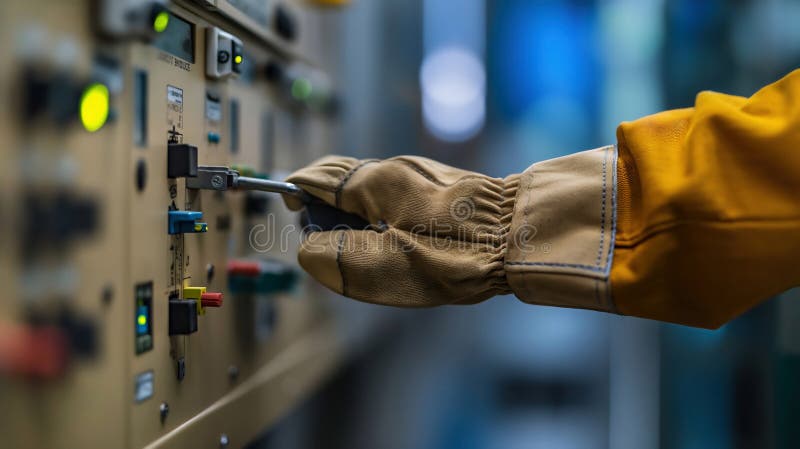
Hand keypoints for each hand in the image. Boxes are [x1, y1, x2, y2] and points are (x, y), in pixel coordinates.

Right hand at [283, 156, 519, 306]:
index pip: (317, 176)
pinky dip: (379, 214)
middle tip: (328, 241)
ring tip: (364, 248)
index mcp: (374, 183)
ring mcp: (418, 174)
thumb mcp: (384, 266)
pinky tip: (393, 240)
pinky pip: (393, 194)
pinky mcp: (437, 185)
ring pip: (368, 188)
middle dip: (323, 206)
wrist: (518, 237)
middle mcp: (394, 169)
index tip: (290, 209)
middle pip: (340, 179)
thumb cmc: (451, 254)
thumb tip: (309, 248)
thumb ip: (335, 257)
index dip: (296, 193)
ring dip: (353, 214)